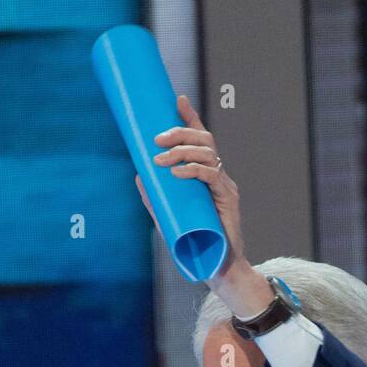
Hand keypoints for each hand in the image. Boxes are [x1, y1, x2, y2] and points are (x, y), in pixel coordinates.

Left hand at [135, 94, 272, 314]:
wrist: (217, 267)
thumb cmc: (194, 243)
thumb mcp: (169, 216)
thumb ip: (155, 196)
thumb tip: (137, 172)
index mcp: (207, 174)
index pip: (201, 138)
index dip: (190, 117)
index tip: (177, 99)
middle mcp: (218, 175)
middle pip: (204, 139)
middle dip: (180, 132)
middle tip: (156, 139)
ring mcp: (224, 186)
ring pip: (207, 153)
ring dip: (181, 151)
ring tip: (160, 159)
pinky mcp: (228, 199)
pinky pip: (211, 175)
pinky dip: (193, 170)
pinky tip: (177, 173)